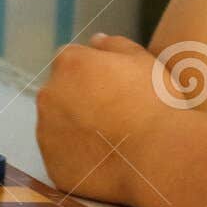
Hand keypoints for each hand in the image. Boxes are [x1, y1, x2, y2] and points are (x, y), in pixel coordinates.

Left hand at [36, 34, 174, 206]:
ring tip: (115, 140)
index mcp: (69, 64)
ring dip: (78, 128)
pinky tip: (108, 160)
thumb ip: (115, 45)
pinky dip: (80, 158)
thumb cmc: (156, 103)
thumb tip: (96, 39)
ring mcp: (47, 134)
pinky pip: (64, 159)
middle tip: (118, 114)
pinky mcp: (53, 167)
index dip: (94, 74)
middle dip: (81, 100)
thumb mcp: (143, 61)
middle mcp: (49, 96)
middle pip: (60, 93)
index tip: (116, 88)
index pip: (71, 61)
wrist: (160, 157)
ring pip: (59, 126)